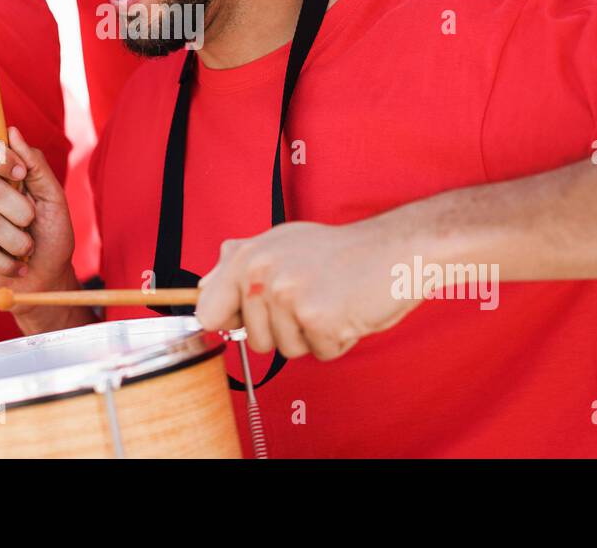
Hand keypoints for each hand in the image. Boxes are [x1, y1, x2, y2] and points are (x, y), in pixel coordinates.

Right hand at [0, 127, 76, 308]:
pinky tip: (17, 267)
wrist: (49, 278)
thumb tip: (13, 132)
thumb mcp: (54, 199)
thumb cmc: (51, 237)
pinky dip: (5, 262)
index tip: (19, 173)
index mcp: (3, 176)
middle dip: (19, 209)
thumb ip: (36, 166)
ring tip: (28, 250)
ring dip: (16, 240)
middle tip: (32, 223)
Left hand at [195, 219, 422, 360]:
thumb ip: (239, 263)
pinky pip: (320, 353)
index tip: (248, 318)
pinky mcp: (318, 319)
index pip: (208, 312)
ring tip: (330, 301)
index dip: (230, 323)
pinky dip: (337, 340)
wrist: (395, 249)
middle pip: (253, 340)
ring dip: (311, 335)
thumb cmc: (342, 251)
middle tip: (312, 296)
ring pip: (286, 350)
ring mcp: (289, 296)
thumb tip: (201, 287)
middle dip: (284, 329)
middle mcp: (262, 274)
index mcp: (249, 256)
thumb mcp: (282, 243)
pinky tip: (347, 311)